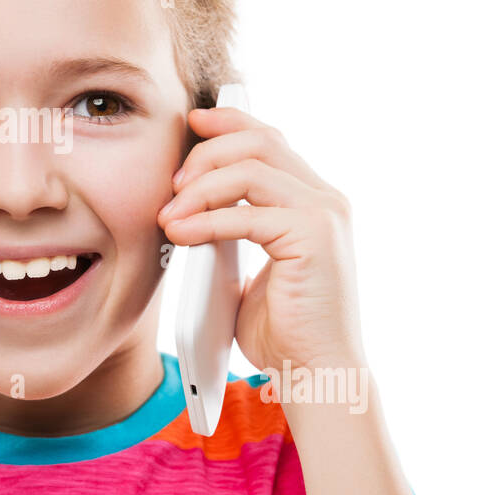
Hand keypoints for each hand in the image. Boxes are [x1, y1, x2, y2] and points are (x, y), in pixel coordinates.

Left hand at [158, 106, 363, 373]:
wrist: (317, 374)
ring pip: (249, 168)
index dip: (230, 121)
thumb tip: (189, 209)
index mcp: (314, 201)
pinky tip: (181, 233)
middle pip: (259, 141)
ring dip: (199, 187)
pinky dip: (205, 220)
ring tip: (169, 215)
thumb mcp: (249, 268)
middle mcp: (326, 199)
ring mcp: (324, 215)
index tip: (192, 122)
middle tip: (171, 183)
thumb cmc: (284, 331)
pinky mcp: (314, 237)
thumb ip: (232, 231)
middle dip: (206, 152)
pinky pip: (246, 213)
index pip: (270, 140)